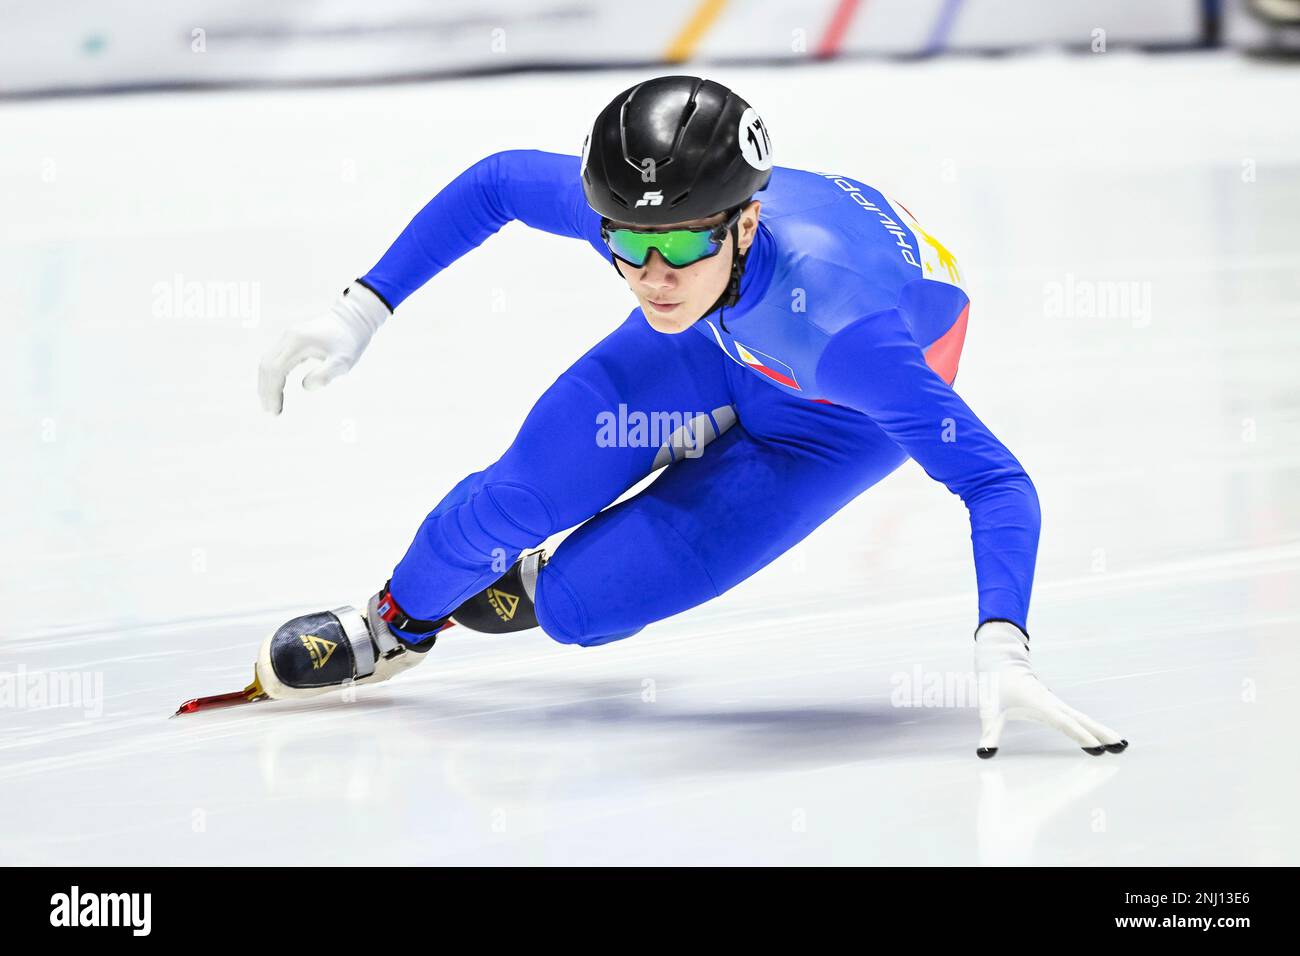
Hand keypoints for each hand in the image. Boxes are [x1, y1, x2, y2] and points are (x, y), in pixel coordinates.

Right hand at [258, 281, 389, 414]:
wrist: (352, 320)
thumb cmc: (349, 343)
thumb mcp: (344, 361)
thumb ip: (326, 374)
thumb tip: (305, 386)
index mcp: (297, 342)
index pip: (276, 370)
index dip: (273, 391)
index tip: (275, 410)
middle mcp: (288, 337)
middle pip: (266, 366)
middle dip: (266, 390)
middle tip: (271, 412)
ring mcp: (288, 336)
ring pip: (267, 361)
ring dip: (266, 383)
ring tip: (271, 404)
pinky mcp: (291, 338)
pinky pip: (274, 358)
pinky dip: (272, 375)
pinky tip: (277, 388)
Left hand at [974, 620, 1127, 757]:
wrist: (1000, 662)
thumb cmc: (995, 686)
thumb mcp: (989, 711)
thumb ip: (989, 734)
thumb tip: (984, 753)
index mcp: (1040, 705)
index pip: (1064, 723)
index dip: (1080, 735)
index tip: (1097, 747)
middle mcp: (1052, 704)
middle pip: (1082, 720)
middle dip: (1101, 733)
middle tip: (1121, 746)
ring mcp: (1055, 704)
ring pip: (1082, 718)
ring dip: (1100, 730)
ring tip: (1119, 744)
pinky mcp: (1054, 705)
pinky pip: (1076, 718)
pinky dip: (1089, 727)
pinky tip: (1097, 736)